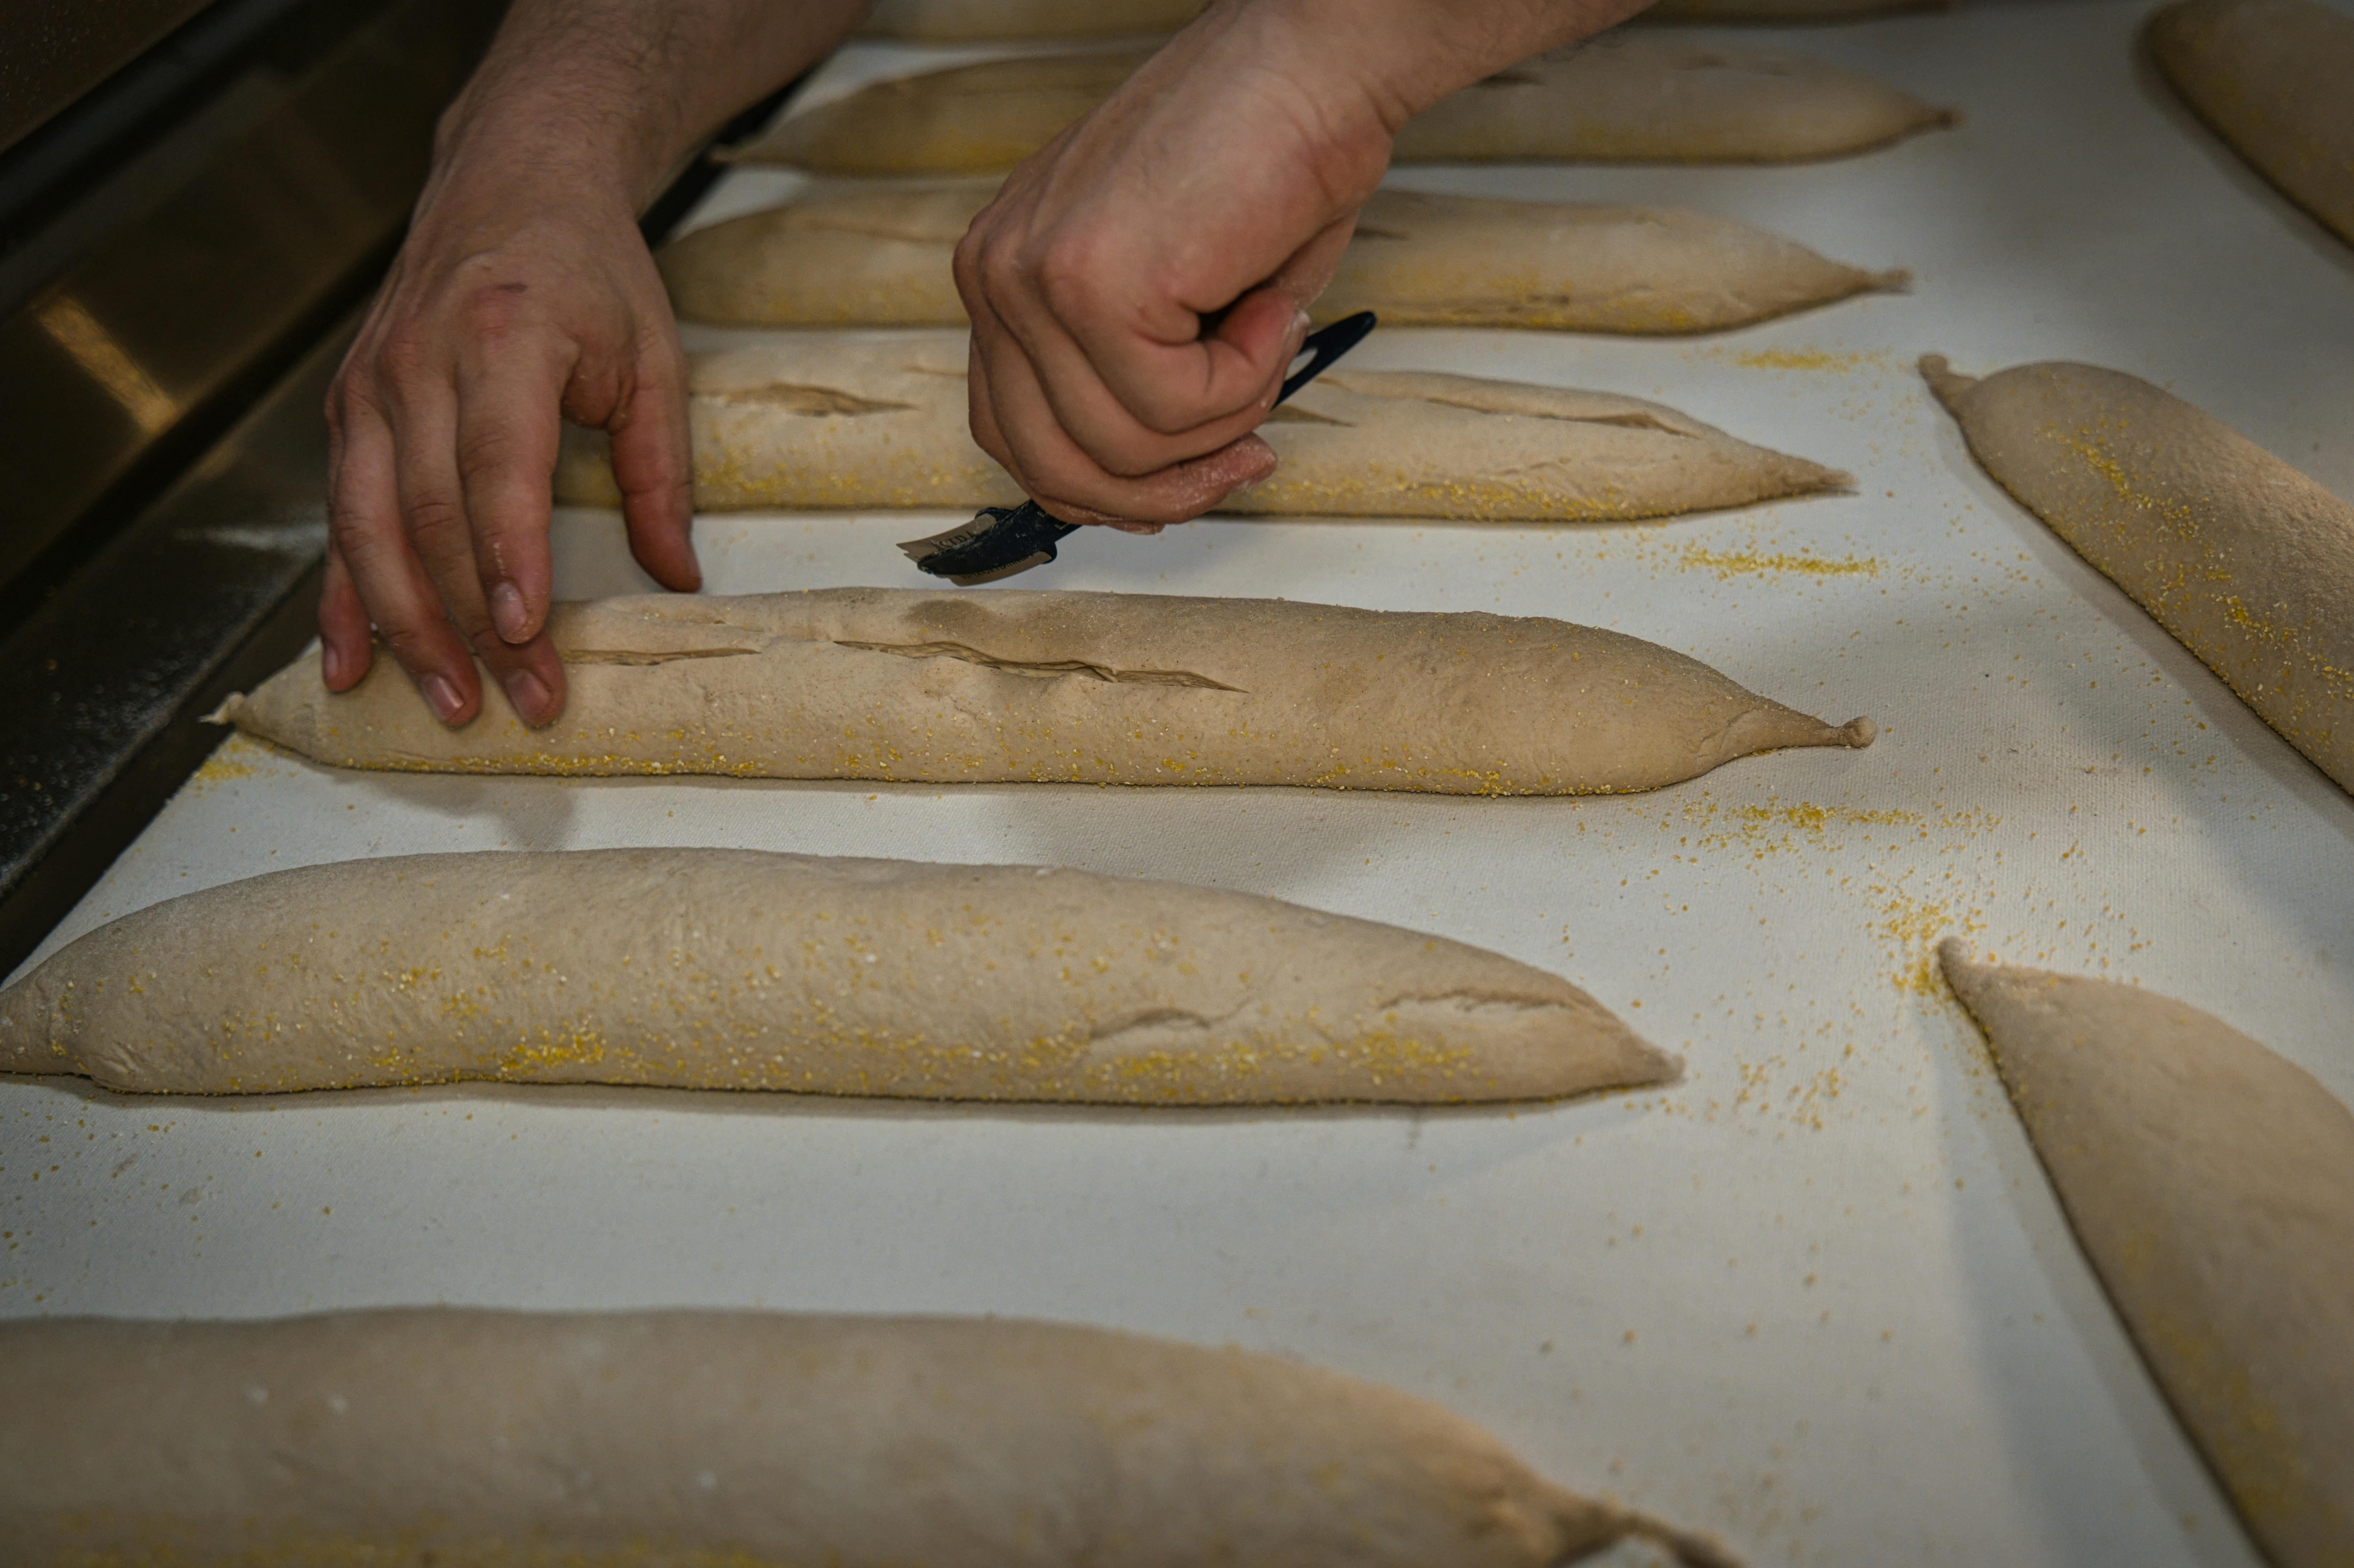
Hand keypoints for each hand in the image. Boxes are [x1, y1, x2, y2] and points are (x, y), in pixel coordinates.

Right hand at [321, 158, 696, 726]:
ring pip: (371, 529)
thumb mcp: (652, 356)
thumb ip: (660, 472)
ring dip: (406, 627)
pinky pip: (339, 520)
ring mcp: (369, 388)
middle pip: (432, 517)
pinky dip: (341, 598)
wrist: (511, 178)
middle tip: (515, 702)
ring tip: (448, 704)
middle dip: (470, 622)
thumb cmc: (588, 268)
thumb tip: (676, 576)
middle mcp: (417, 364)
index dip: (507, 557)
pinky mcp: (347, 411)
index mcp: (503, 339)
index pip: (495, 468)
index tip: (525, 631)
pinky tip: (353, 665)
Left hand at [952, 3, 1379, 529]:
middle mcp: (996, 274)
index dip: (1110, 486)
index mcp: (1004, 274)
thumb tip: (1154, 483)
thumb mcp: (1174, 304)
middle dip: (1164, 488)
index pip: (1016, 437)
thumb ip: (1135, 387)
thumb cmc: (1263, 164)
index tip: (1195, 474)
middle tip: (1246, 455)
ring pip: (1122, 448)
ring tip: (1268, 334)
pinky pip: (1172, 410)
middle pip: (1051, 466)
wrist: (1314, 67)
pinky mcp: (1091, 284)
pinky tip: (1268, 306)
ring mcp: (1033, 278)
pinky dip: (1246, 380)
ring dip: (1224, 418)